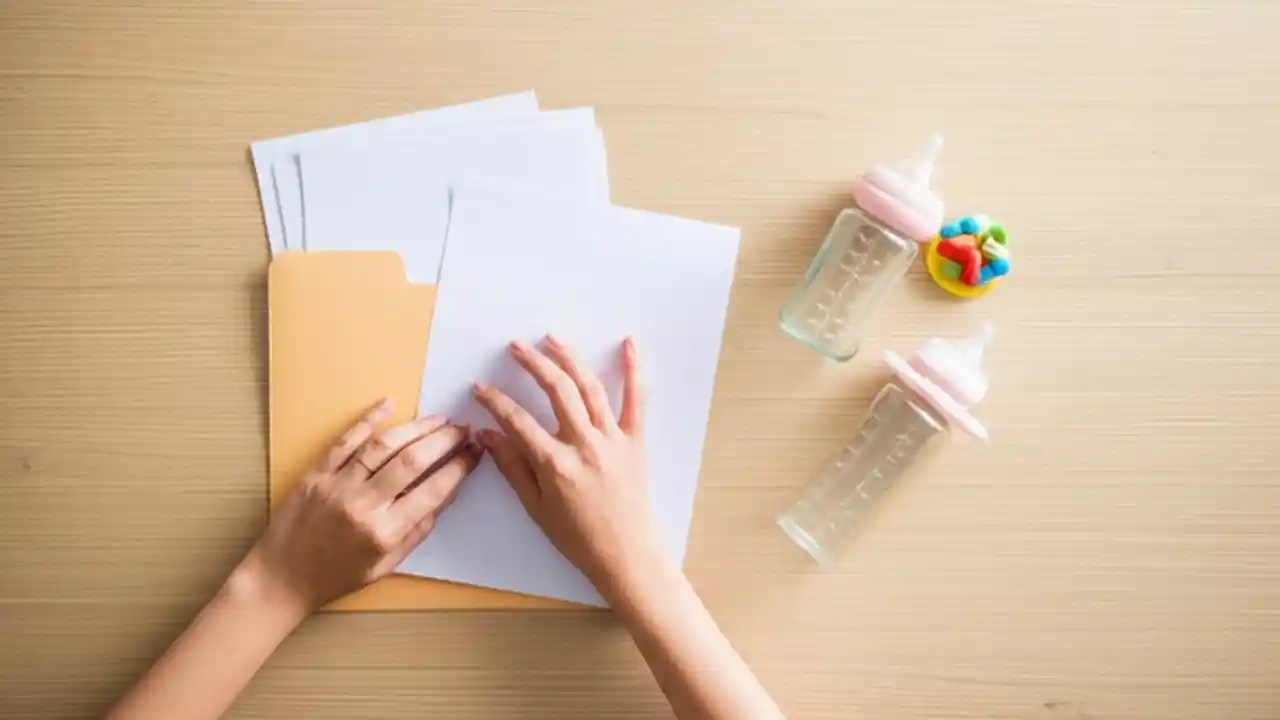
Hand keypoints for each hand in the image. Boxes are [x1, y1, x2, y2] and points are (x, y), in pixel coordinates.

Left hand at [244, 398, 480, 613]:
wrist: (282, 579)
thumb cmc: (337, 576)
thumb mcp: (386, 565)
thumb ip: (417, 530)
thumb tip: (447, 494)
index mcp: (384, 533)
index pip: (433, 491)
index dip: (459, 467)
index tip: (475, 452)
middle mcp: (363, 506)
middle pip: (412, 461)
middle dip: (444, 440)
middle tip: (463, 429)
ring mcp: (337, 486)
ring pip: (383, 446)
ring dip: (415, 427)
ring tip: (438, 418)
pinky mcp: (316, 474)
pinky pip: (345, 441)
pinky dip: (368, 419)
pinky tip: (389, 403)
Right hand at [472, 335, 667, 595]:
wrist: (625, 554)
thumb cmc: (578, 537)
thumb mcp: (536, 507)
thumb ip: (512, 467)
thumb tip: (486, 435)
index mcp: (556, 464)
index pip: (517, 420)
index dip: (495, 400)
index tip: (479, 387)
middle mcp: (585, 445)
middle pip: (556, 391)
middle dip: (533, 364)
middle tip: (515, 347)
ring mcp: (613, 440)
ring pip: (590, 388)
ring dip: (570, 358)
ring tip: (551, 338)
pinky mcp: (635, 441)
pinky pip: (637, 400)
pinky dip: (635, 370)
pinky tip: (630, 344)